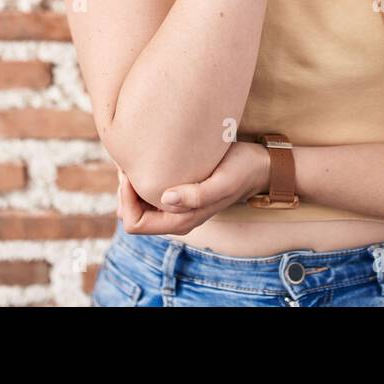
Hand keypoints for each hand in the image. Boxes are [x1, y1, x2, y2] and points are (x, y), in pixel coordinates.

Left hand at [114, 142, 269, 235]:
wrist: (259, 166)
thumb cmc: (241, 170)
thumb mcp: (223, 181)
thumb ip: (197, 195)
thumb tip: (166, 198)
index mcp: (181, 221)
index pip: (135, 224)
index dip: (126, 201)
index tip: (131, 174)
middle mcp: (175, 218)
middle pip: (131, 215)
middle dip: (124, 191)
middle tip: (129, 163)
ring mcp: (176, 207)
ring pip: (137, 204)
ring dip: (131, 184)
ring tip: (135, 159)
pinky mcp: (178, 193)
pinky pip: (147, 192)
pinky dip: (141, 178)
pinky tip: (146, 158)